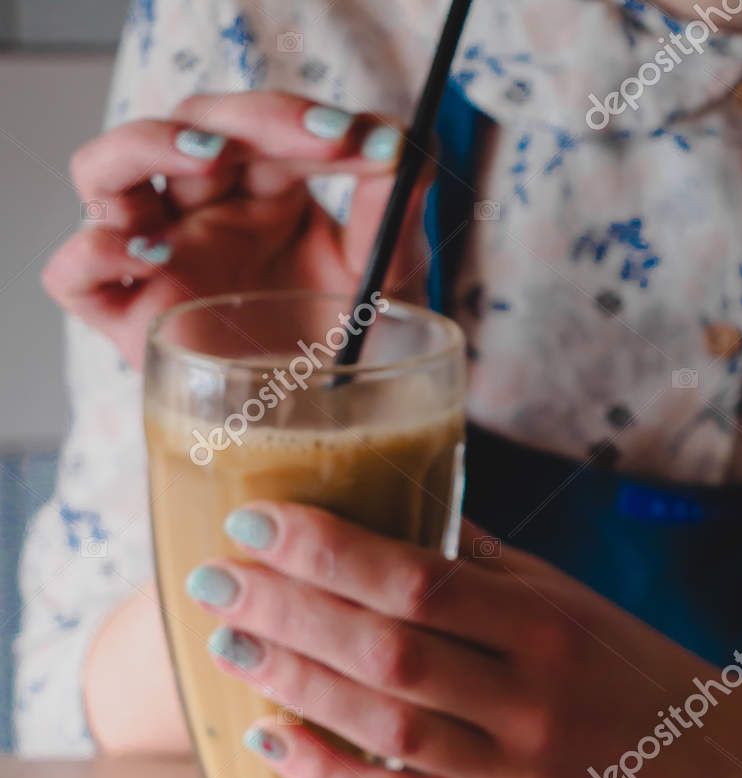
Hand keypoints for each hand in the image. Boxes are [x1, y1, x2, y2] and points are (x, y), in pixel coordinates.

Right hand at [43, 92, 428, 367]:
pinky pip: (76, 279)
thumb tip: (409, 144)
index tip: (362, 139)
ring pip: (105, 176)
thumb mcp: (388, 275)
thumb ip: (394, 209)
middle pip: (189, 129)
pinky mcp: (134, 327)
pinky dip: (91, 253)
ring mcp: (163, 267)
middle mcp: (204, 218)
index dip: (301, 118)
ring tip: (212, 155)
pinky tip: (145, 251)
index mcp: (263, 194)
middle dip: (255, 120)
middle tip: (322, 138)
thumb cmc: (361, 350)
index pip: (258, 125)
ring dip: (146, 144)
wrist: (348, 438)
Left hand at [190, 506, 741, 777]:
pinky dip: (326, 775)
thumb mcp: (568, 602)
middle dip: (287, 612)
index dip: (327, 550)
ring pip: (383, 728)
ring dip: (292, 685)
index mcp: (549, 625)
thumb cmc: (631, 674)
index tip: (258, 522)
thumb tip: (379, 504)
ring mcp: (515, 775)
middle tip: (216, 583)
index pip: (419, 580)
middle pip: (386, 651)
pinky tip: (270, 740)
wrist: (716, 775)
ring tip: (229, 646)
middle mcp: (532, 701)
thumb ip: (478, 564)